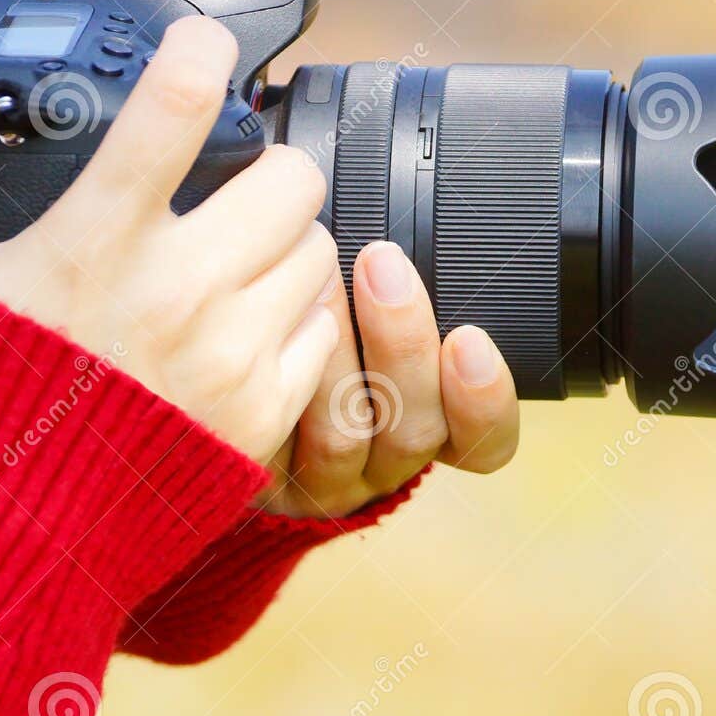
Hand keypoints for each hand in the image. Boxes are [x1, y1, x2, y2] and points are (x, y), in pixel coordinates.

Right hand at [0, 16, 339, 465]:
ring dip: (285, 242)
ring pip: (319, 250)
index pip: (175, 107)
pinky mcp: (259, 418)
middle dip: (269, 164)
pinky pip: (321, 333)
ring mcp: (227, 359)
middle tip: (238, 179)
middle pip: (293, 176)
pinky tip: (250, 325)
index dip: (200, 49)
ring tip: (240, 257)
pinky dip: (296, 319)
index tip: (204, 39)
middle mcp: (174, 293)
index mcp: (90, 245)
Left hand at [256, 239, 520, 517]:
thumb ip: (401, 290)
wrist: (229, 391)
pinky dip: (278, 388)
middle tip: (384, 265)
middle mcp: (382, 463)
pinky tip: (268, 337)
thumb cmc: (326, 327)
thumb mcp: (384, 307)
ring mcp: (322, 477)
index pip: (483, 441)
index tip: (469, 339)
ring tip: (318, 281)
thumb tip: (406, 238)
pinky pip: (275, 444)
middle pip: (416, 431)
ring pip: (345, 439)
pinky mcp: (261, 471)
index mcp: (430, 430)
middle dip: (404, 344)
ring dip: (336, 357)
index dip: (485, 399)